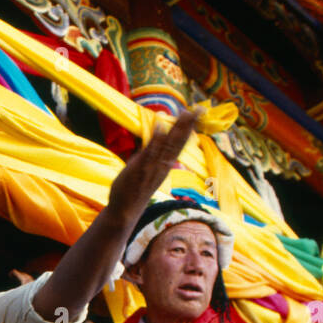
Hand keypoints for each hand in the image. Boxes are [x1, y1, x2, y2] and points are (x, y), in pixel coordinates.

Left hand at [107, 109, 199, 228]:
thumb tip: (152, 143)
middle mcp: (162, 166)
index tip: (196, 112)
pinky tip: (160, 126)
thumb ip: (148, 155)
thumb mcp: (143, 170)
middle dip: (187, 125)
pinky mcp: (140, 170)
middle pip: (177, 142)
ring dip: (176, 129)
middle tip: (198, 109)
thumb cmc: (133, 191)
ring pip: (167, 146)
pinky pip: (150, 153)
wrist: (124, 212)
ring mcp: (152, 168)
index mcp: (164, 165)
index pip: (178, 143)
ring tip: (185, 113)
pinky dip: (156, 140)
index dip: (187, 128)